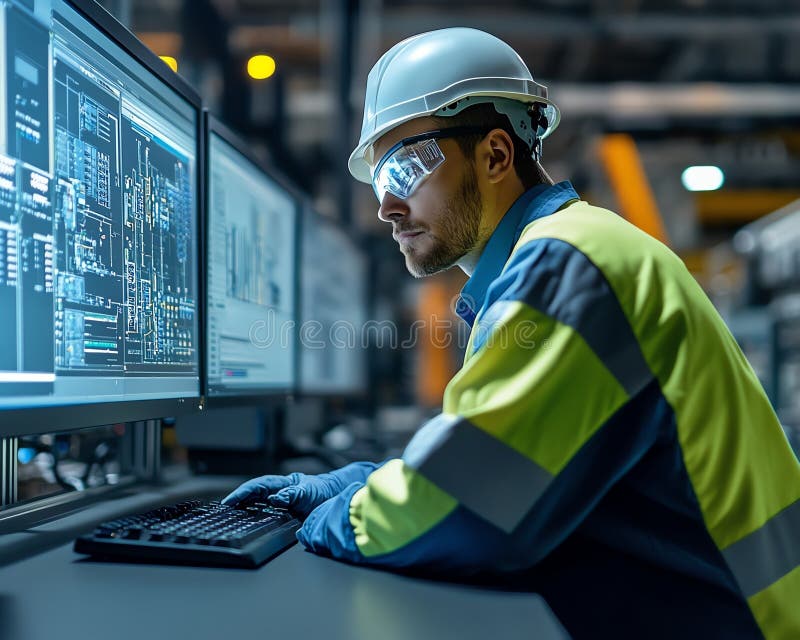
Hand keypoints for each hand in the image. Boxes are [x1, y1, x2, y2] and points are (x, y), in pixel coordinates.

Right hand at [222, 472, 341, 518]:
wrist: (335, 497)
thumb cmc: (323, 491)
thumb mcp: (309, 491)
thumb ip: (293, 494)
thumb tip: (276, 499)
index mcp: (283, 483)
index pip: (258, 485)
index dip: (243, 492)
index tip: (231, 500)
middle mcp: (279, 492)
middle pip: (254, 494)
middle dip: (239, 499)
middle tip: (225, 508)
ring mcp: (281, 503)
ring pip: (258, 504)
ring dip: (245, 508)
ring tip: (231, 515)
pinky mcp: (285, 515)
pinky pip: (267, 515)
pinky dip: (257, 518)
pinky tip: (250, 523)